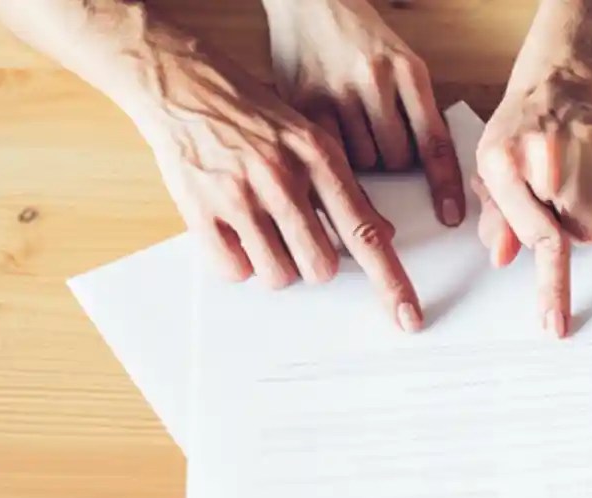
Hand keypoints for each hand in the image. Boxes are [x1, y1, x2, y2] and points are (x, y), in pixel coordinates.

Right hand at [131, 38, 423, 330]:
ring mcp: (239, 195)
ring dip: (277, 266)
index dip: (390, 281)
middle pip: (321, 266)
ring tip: (265, 231)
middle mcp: (281, 177)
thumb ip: (346, 188)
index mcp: (319, 158)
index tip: (407, 317)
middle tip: (299, 235)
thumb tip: (382, 234)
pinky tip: (236, 234)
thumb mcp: (311, 138)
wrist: (184, 85)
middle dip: (316, 262)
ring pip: (279, 275)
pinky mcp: (200, 210)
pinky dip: (239, 263)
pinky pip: (233, 269)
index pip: (365, 234)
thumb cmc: (254, 114)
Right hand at [264, 0, 463, 226]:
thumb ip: (417, 111)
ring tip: (351, 128)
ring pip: (362, 162)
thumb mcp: (402, 63)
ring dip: (362, 161)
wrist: (310, 0)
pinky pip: (327, 155)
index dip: (444, 184)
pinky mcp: (302, 103)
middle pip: (396, 160)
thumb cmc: (362, 39)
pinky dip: (334, 158)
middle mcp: (373, 80)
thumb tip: (430, 173)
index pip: (434, 141)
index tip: (450, 215)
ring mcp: (336, 92)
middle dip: (393, 163)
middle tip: (379, 140)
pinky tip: (331, 137)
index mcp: (408, 70)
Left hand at [474, 74, 591, 337]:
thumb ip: (496, 220)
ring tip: (569, 186)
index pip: (537, 236)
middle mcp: (548, 152)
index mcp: (504, 162)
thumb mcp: (490, 177)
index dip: (549, 285)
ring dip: (583, 220)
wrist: (551, 91)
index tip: (555, 324)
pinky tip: (591, 178)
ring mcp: (590, 148)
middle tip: (546, 197)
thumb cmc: (514, 143)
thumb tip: (502, 257)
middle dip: (559, 230)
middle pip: (572, 238)